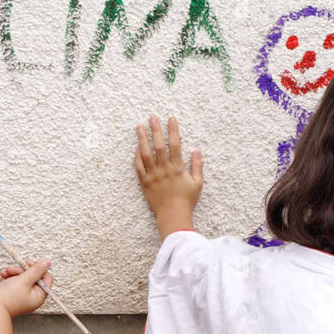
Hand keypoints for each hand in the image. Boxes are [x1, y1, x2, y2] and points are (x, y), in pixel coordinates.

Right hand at [0, 260, 50, 318]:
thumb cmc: (7, 298)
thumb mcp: (24, 281)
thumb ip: (36, 271)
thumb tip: (47, 263)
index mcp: (39, 295)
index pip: (46, 277)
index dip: (37, 268)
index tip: (27, 264)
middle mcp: (33, 296)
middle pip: (33, 276)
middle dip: (22, 270)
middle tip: (12, 270)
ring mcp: (23, 296)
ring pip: (22, 277)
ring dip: (13, 272)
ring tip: (5, 273)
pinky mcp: (13, 294)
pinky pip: (14, 282)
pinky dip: (9, 277)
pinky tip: (2, 277)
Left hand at [135, 115, 202, 237]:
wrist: (173, 215)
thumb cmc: (186, 200)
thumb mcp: (197, 183)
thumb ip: (197, 166)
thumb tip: (197, 150)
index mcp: (178, 168)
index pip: (175, 144)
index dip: (173, 130)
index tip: (171, 119)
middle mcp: (164, 169)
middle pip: (159, 145)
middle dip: (156, 130)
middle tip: (152, 117)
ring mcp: (153, 176)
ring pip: (146, 154)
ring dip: (143, 139)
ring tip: (140, 127)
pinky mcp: (145, 183)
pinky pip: (139, 167)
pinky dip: (137, 157)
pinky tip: (136, 147)